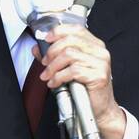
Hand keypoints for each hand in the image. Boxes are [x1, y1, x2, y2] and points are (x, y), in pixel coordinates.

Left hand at [34, 24, 125, 138]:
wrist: (101, 109)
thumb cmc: (87, 89)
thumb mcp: (69, 68)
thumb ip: (54, 57)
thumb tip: (38, 48)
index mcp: (95, 45)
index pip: (76, 29)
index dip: (58, 32)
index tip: (46, 39)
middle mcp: (100, 51)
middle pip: (70, 41)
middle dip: (52, 52)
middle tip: (45, 63)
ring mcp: (101, 63)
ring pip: (69, 55)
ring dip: (53, 66)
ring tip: (48, 75)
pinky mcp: (99, 75)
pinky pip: (73, 71)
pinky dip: (59, 77)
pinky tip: (55, 83)